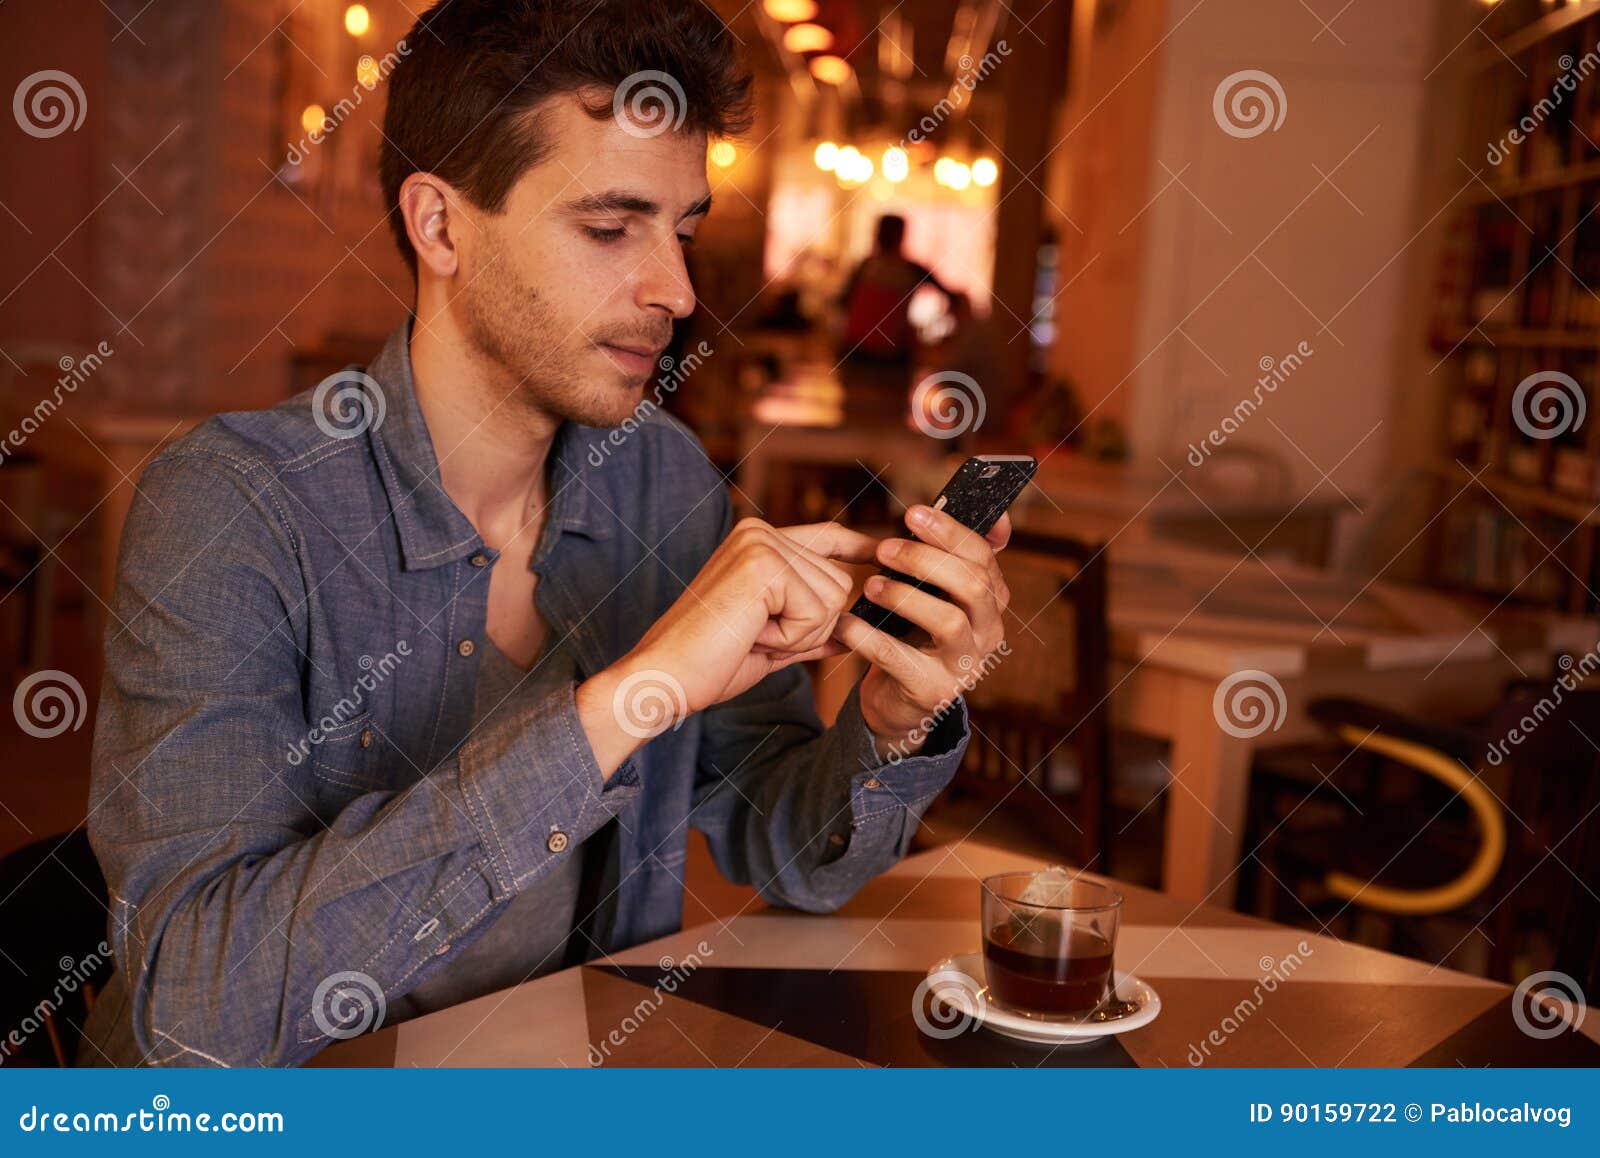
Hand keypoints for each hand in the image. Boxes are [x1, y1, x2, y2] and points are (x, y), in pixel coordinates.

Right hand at [576, 517, 875, 774]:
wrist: (665, 678)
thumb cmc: (710, 662)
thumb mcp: (774, 641)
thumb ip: (812, 628)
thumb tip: (852, 629)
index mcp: (757, 540)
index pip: (827, 536)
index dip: (859, 547)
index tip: (883, 550)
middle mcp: (759, 531)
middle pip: (840, 580)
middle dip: (812, 626)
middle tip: (758, 635)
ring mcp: (760, 544)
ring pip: (833, 597)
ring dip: (799, 634)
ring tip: (751, 634)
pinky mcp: (762, 566)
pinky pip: (816, 612)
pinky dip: (790, 638)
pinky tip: (751, 636)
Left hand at [833, 505, 1012, 757]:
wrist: (899, 700)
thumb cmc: (915, 634)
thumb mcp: (936, 595)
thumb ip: (952, 557)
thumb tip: (990, 512)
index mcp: (991, 601)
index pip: (985, 558)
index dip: (951, 532)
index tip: (913, 514)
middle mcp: (988, 633)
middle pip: (974, 586)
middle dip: (926, 560)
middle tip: (884, 548)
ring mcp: (964, 666)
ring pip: (949, 622)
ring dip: (905, 597)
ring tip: (870, 586)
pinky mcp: (932, 692)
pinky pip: (900, 659)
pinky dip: (869, 637)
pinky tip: (845, 623)